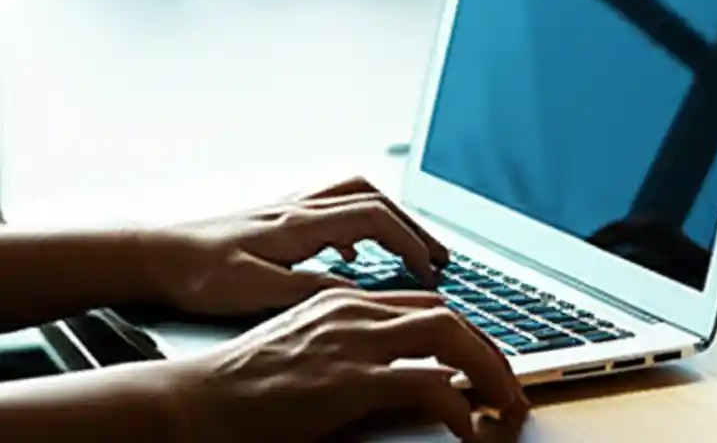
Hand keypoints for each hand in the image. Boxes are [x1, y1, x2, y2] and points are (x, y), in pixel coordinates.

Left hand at [139, 181, 448, 315]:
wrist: (152, 255)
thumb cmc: (196, 274)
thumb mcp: (255, 291)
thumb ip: (310, 290)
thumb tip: (361, 293)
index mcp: (300, 224)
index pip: (376, 219)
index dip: (411, 243)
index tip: (430, 270)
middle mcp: (299, 207)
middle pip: (376, 200)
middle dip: (414, 227)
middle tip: (439, 255)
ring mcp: (288, 208)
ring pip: (356, 197)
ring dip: (390, 219)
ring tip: (409, 246)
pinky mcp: (276, 218)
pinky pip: (332, 208)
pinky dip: (356, 227)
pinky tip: (352, 256)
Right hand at [169, 289, 528, 441]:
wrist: (189, 403)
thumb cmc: (240, 388)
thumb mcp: (305, 355)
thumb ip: (352, 354)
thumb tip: (400, 380)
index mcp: (344, 303)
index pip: (427, 306)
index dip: (468, 335)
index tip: (488, 366)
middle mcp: (354, 312)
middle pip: (449, 315)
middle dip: (491, 352)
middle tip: (513, 389)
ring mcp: (351, 342)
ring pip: (449, 336)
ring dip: (489, 371)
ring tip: (506, 406)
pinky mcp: (345, 380)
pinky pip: (425, 384)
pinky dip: (456, 404)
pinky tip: (465, 427)